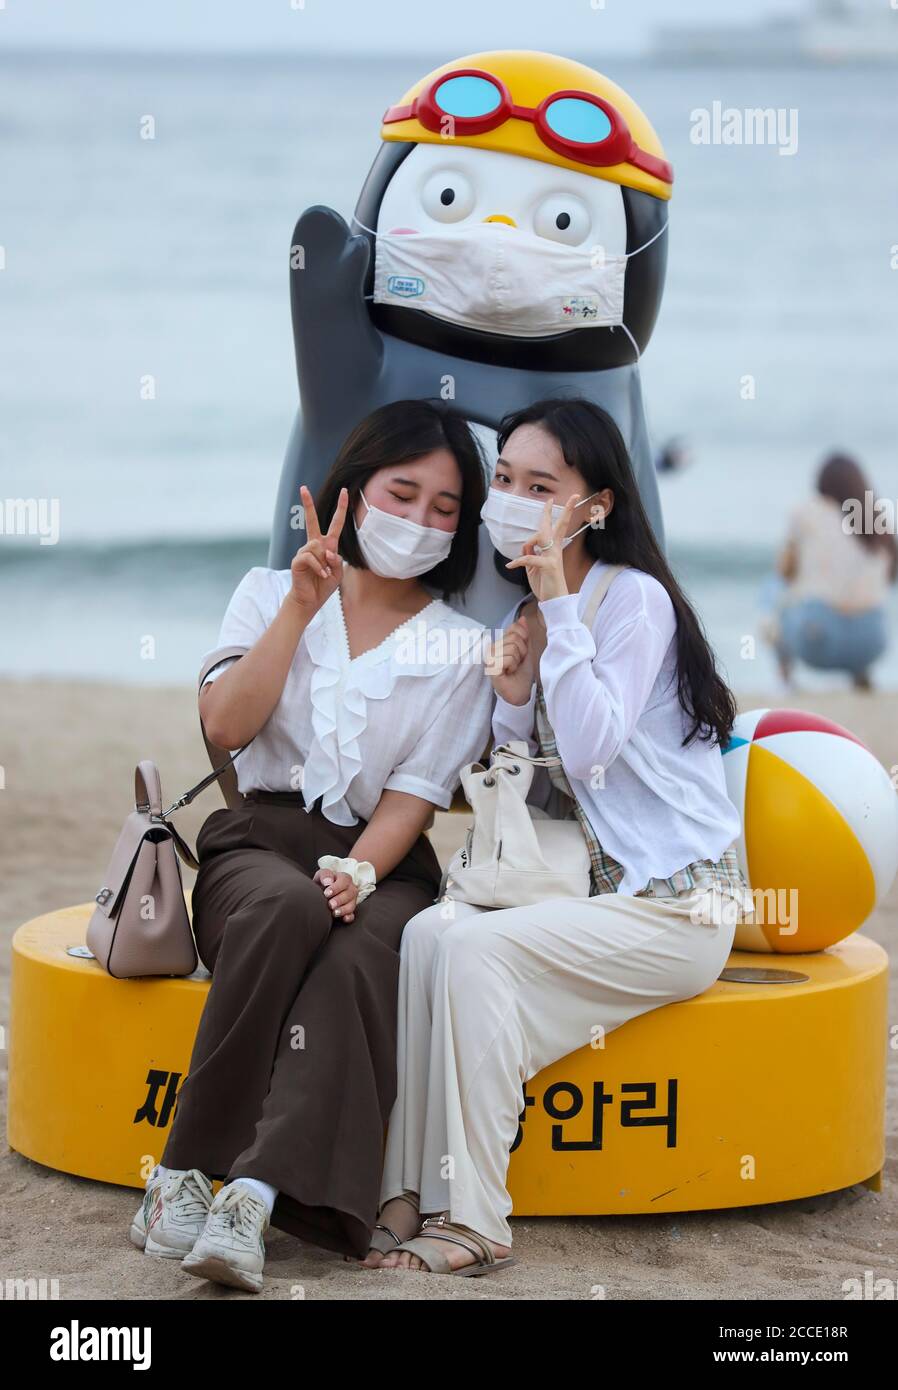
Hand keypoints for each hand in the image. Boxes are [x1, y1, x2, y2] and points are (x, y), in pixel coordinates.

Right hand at [289, 484, 347, 614]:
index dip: (341, 508)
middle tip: (303, 488)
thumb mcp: (338, 572)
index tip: (344, 492)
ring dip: (325, 562)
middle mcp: (314, 545)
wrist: (310, 600)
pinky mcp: (298, 560)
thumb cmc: (324, 585)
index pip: (335, 523)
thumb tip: (326, 551)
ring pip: (317, 546)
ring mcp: (304, 551)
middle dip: (307, 504)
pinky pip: (311, 558)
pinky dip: (320, 568)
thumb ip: (337, 560)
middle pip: (312, 521)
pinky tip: (320, 575)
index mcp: (327, 545)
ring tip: (324, 574)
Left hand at [313, 868, 358, 922]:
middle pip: (349, 894)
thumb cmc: (322, 882)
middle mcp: (351, 889)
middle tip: (330, 904)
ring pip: (352, 905)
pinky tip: (343, 918)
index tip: (326, 893)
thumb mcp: (321, 875)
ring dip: (343, 909)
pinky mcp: (350, 911)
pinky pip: (352, 915)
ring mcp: (352, 900)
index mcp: (345, 878)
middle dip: (339, 900)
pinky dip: (349, 917)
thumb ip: (325, 875)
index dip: (336, 888)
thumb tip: (328, 882)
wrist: (321, 892)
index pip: (344, 881)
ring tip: (334, 912)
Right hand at [485, 616, 534, 703]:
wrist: (522, 692)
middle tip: (518, 662)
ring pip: (511, 648)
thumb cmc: (522, 673)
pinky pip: (508, 658)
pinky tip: (509, 673)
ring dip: (518, 660)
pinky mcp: (491, 668)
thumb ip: (524, 635)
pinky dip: (513, 666)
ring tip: (513, 668)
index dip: (524, 640)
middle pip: (514, 638)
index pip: (513, 628)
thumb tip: (522, 618)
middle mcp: (491, 648)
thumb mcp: (527, 650)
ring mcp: (489, 658)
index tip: (522, 653)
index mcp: (499, 642)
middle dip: (522, 651)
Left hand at [504, 495, 579, 600]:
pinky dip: (518, 560)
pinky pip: (529, 557)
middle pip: (558, 526)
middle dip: (564, 511)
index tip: (554, 499)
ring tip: (520, 561)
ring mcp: (553, 557)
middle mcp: (556, 550)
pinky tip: (511, 565)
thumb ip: (530, 552)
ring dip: (528, 544)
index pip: (556, 528)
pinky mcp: (549, 566)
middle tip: (567, 497)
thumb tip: (526, 544)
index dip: (555, 513)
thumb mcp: (533, 566)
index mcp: (553, 549)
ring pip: (540, 537)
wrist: (554, 601)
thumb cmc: (545, 583)